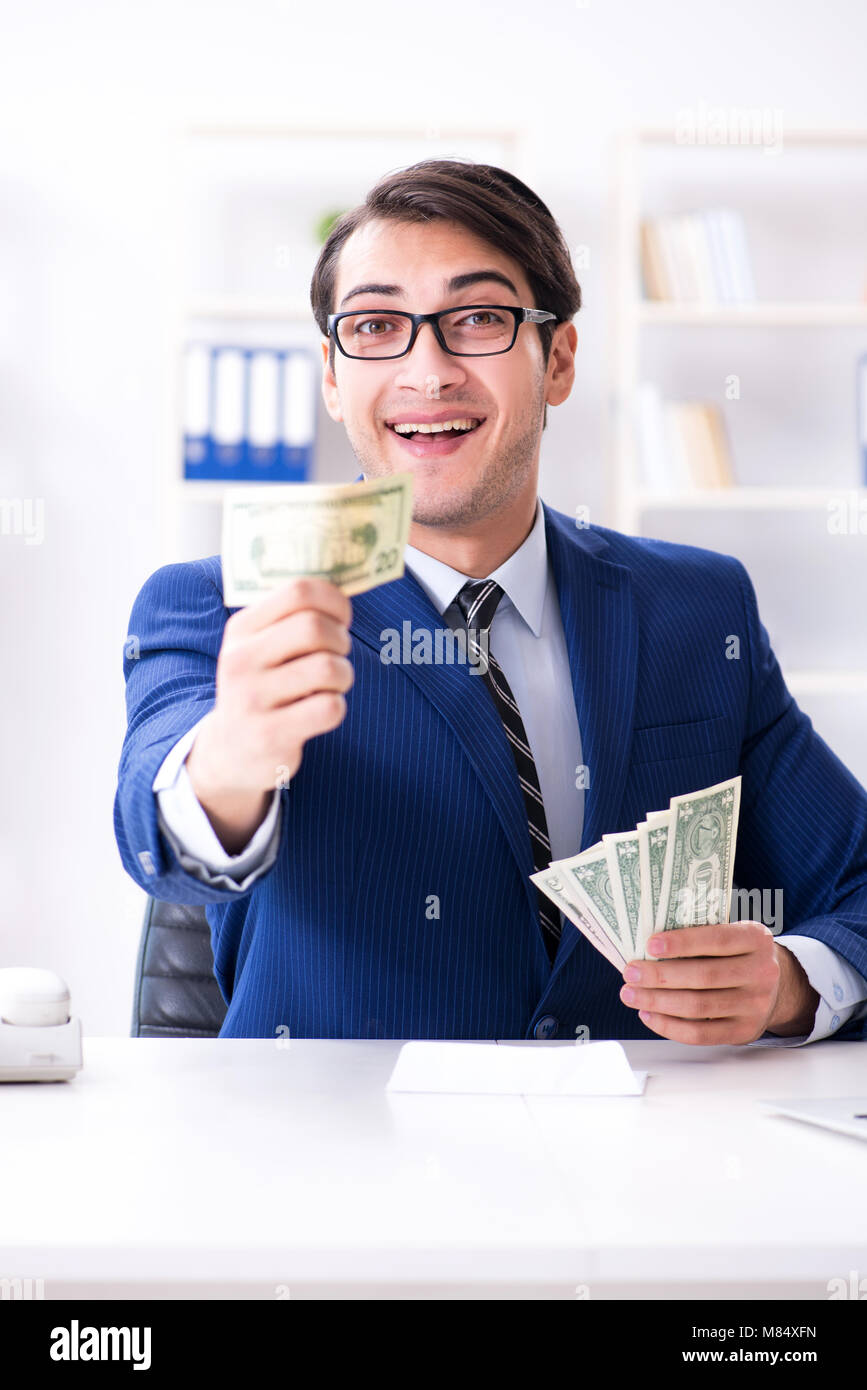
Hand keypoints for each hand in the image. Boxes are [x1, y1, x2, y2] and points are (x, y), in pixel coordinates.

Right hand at [187, 576, 353, 799]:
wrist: (229, 751)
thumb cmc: (261, 687)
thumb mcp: (258, 647)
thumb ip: (291, 617)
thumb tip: (344, 588)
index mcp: (241, 630)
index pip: (298, 592)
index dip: (335, 600)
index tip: (342, 617)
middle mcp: (241, 660)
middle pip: (315, 627)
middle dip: (341, 639)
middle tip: (337, 653)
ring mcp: (252, 699)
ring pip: (328, 668)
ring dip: (343, 675)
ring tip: (331, 684)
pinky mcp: (270, 735)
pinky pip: (330, 708)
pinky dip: (337, 707)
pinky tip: (321, 710)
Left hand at [618, 922, 820, 1044]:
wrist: (775, 986)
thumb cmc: (737, 955)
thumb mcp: (732, 935)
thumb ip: (701, 935)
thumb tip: (647, 944)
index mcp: (756, 939)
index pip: (717, 940)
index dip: (683, 942)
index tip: (650, 944)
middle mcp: (762, 972)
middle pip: (704, 976)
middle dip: (661, 975)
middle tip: (631, 972)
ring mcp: (756, 1005)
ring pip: (699, 1006)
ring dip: (659, 1001)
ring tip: (631, 994)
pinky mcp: (745, 1031)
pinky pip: (702, 1033)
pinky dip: (670, 1026)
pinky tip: (649, 1014)